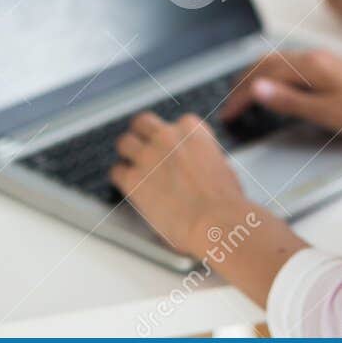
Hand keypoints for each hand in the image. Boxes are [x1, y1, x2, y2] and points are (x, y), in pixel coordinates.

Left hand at [110, 112, 250, 256]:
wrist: (216, 220)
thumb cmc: (225, 202)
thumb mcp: (223, 168)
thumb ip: (204, 160)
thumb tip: (200, 168)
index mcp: (193, 131)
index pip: (179, 122)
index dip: (175, 138)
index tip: (175, 149)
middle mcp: (168, 137)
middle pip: (143, 122)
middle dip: (142, 134)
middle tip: (143, 148)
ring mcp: (148, 156)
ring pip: (124, 142)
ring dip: (128, 154)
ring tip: (131, 166)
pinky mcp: (133, 178)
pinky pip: (116, 171)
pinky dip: (121, 178)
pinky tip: (127, 186)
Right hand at [221, 48, 341, 140]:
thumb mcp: (324, 112)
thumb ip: (288, 101)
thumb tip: (256, 89)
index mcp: (309, 66)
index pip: (262, 76)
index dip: (240, 95)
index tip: (228, 113)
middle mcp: (313, 57)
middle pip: (266, 63)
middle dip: (242, 80)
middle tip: (228, 102)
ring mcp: (321, 59)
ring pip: (277, 61)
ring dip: (255, 74)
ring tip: (242, 91)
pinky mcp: (329, 65)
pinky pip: (290, 64)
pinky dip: (271, 73)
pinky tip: (274, 84)